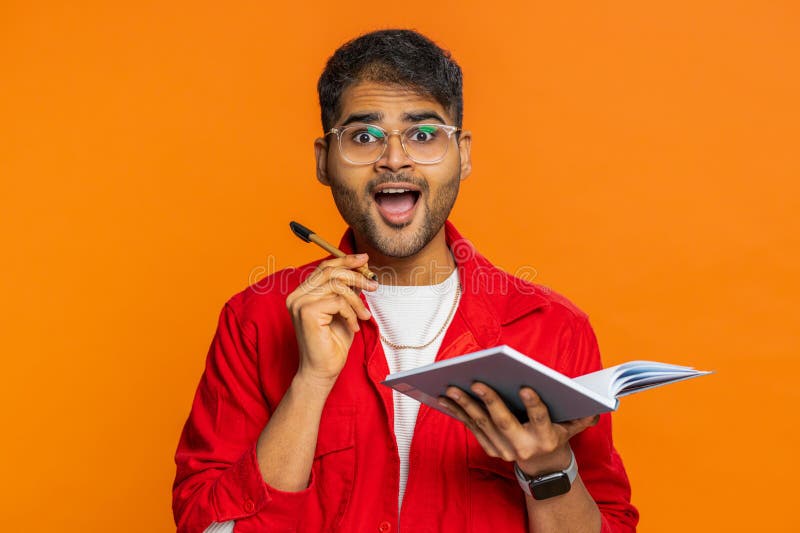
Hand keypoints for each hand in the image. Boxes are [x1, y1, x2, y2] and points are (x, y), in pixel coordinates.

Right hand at [286, 254, 377, 385]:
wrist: (322, 370)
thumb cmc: (332, 344)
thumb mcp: (343, 311)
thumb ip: (346, 291)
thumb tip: (359, 271)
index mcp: (302, 293)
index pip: (324, 268)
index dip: (345, 261)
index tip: (364, 259)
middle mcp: (297, 295)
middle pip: (330, 271)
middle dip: (356, 275)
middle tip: (373, 285)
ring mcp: (300, 303)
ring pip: (337, 286)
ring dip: (356, 300)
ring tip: (363, 316)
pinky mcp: (307, 312)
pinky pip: (339, 302)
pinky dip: (351, 314)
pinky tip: (353, 327)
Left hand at [438, 383, 598, 475]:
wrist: (545, 470)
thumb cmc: (557, 436)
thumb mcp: (572, 426)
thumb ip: (581, 414)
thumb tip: (598, 402)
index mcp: (546, 437)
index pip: (540, 419)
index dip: (534, 404)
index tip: (526, 387)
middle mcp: (523, 446)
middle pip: (504, 422)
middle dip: (489, 401)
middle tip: (475, 381)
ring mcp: (504, 450)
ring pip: (482, 425)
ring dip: (465, 406)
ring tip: (451, 387)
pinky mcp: (490, 449)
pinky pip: (472, 428)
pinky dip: (458, 413)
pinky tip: (447, 399)